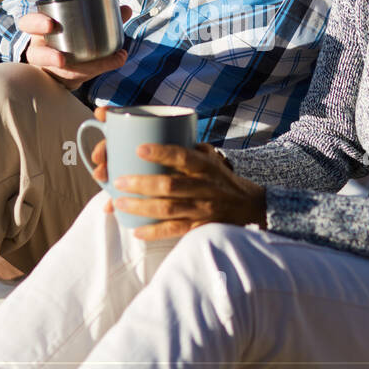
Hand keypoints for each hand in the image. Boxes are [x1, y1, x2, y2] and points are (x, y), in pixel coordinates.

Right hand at [19, 5, 131, 89]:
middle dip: (47, 56)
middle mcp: (39, 50)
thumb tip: (127, 9)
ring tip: (76, 74)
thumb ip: (105, 18)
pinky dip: (83, 77)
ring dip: (67, 77)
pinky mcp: (55, 82)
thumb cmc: (74, 42)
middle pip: (35, 54)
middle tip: (61, 58)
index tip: (51, 24)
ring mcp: (46, 70)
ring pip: (51, 75)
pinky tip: (98, 71)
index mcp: (41, 31)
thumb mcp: (84, 28)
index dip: (36, 23)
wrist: (67, 69)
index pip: (29, 24)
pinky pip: (66, 82)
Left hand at [111, 141, 266, 241]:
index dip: (161, 152)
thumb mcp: (211, 159)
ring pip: (168, 209)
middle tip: (117, 181)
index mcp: (205, 166)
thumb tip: (154, 136)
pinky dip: (154, 232)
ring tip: (119, 203)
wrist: (250, 206)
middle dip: (140, 184)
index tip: (139, 148)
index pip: (183, 156)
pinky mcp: (201, 227)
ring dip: (140, 207)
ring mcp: (203, 209)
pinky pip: (174, 230)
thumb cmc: (222, 179)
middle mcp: (204, 186)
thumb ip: (188, 149)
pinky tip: (136, 230)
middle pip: (170, 185)